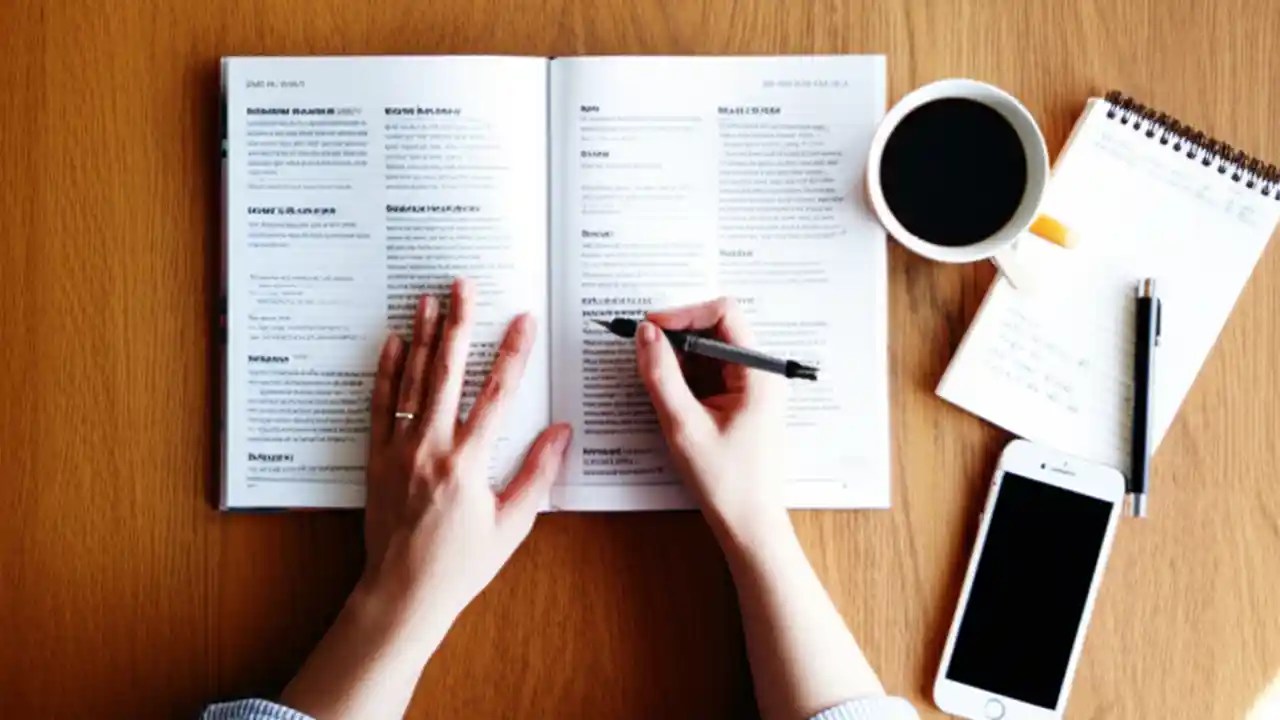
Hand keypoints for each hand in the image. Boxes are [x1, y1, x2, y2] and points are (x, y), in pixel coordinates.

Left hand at [362, 278, 571, 624]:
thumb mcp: (512, 525)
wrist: (402, 593)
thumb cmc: (460, 565)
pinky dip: (386, 372)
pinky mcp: (376, 459)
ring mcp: (399, 451)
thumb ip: (537, 474)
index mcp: (468, 463)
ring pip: (413, 381)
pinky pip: (380, 406)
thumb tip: (561, 432)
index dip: (513, 353)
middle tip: (464, 286)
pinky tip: (394, 343)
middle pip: (448, 373)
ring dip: (424, 337)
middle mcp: (431, 449)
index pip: (497, 395)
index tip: (523, 320)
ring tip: (430, 299)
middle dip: (460, 325)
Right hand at [633, 298, 788, 542]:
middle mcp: (759, 373)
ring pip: (708, 352)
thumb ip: (662, 376)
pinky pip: (709, 374)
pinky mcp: (739, 402)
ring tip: (649, 377)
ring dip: (677, 358)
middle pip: (715, 328)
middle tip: (641, 350)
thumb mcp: (684, 426)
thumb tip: (645, 335)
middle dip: (676, 335)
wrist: (749, 525)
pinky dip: (684, 377)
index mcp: (758, 373)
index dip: (684, 313)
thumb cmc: (726, 482)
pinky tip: (664, 395)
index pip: (724, 313)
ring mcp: (751, 388)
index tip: (651, 327)